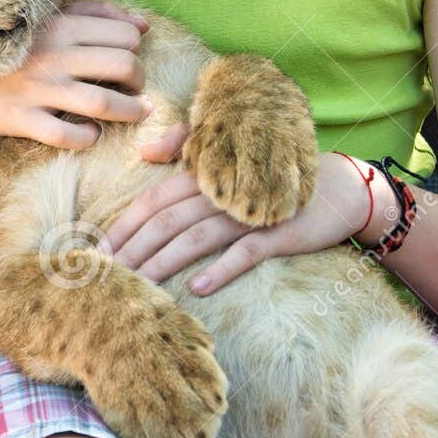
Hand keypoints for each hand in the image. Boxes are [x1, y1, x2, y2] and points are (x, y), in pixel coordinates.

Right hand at [0, 0, 153, 149]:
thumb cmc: (11, 43)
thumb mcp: (49, 16)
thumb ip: (96, 14)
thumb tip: (143, 24)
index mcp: (61, 26)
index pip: (125, 37)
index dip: (136, 49)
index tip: (128, 58)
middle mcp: (53, 57)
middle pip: (123, 67)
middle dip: (139, 80)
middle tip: (135, 88)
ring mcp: (38, 90)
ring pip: (103, 103)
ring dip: (130, 112)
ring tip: (137, 113)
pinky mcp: (21, 119)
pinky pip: (67, 136)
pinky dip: (88, 138)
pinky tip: (93, 134)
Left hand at [103, 144, 377, 295]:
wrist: (340, 189)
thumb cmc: (276, 177)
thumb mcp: (233, 158)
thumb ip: (187, 148)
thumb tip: (146, 153)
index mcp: (207, 174)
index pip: (154, 200)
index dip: (124, 225)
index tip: (98, 252)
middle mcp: (223, 190)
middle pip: (166, 221)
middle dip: (133, 250)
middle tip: (106, 277)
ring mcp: (251, 212)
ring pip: (196, 237)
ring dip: (164, 263)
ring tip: (138, 286)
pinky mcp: (280, 232)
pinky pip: (245, 252)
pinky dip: (221, 269)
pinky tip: (198, 288)